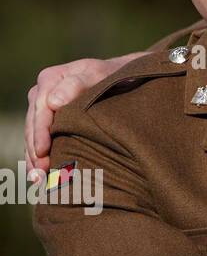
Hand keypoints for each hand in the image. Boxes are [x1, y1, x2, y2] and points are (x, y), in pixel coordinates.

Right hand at [25, 53, 143, 177]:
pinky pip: (39, 141)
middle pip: (33, 126)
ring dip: (34, 159)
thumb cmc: (114, 75)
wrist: (124, 77)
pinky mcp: (50, 122)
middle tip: (40, 173)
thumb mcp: (99, 75)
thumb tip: (54, 102)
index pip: (41, 109)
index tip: (42, 151)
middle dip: (35, 150)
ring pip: (33, 136)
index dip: (40, 132)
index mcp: (51, 79)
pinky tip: (40, 176)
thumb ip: (78, 84)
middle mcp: (43, 93)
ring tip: (39, 179)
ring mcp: (44, 108)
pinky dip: (38, 158)